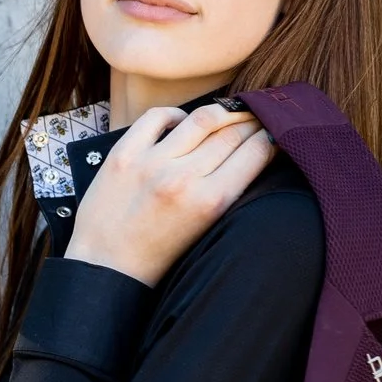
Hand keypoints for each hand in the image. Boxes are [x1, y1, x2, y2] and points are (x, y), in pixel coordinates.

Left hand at [64, 103, 274, 287]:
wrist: (107, 268)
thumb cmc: (160, 256)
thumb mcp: (206, 229)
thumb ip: (227, 192)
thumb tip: (253, 152)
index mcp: (210, 203)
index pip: (255, 153)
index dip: (270, 136)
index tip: (274, 131)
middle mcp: (182, 178)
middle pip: (231, 133)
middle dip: (250, 122)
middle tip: (258, 117)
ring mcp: (151, 163)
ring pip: (201, 119)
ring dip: (222, 113)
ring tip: (229, 114)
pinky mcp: (123, 154)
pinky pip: (157, 117)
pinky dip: (176, 114)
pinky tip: (182, 123)